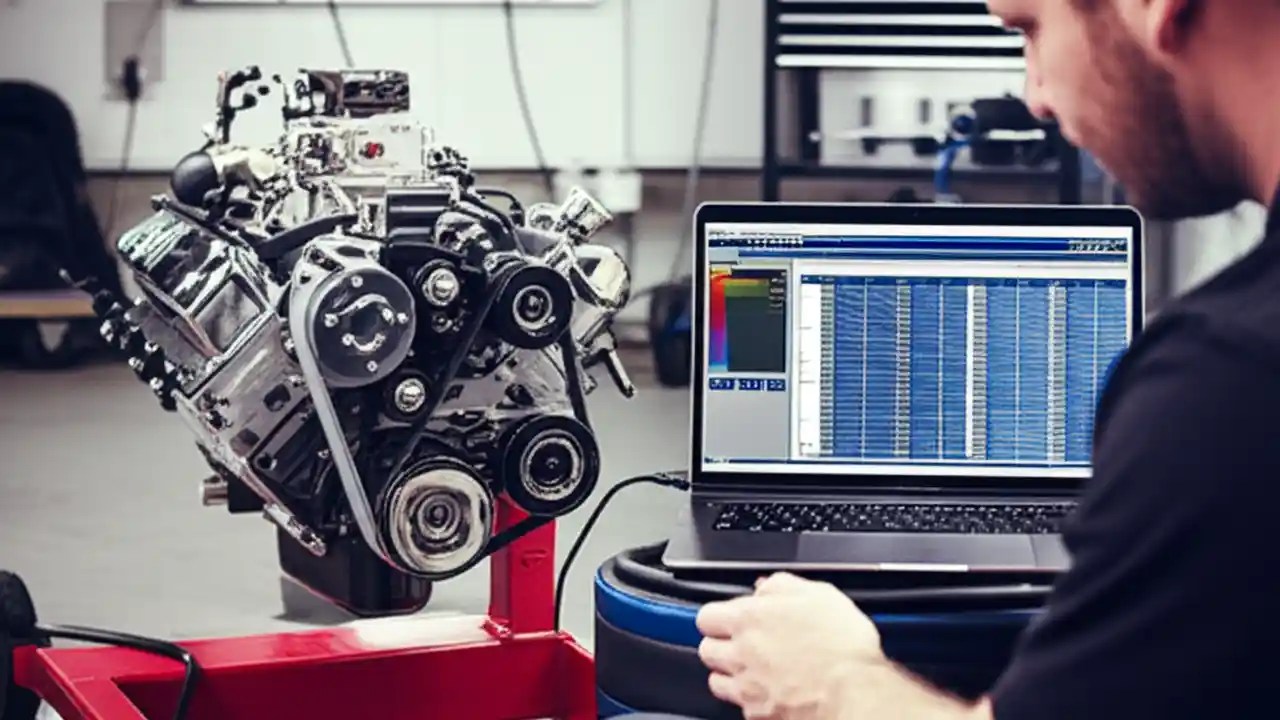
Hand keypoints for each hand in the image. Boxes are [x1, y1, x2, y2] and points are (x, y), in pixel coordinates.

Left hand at [695, 572, 880, 718]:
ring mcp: (747, 687)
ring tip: (752, 670)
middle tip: (742, 644)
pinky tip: (770, 692)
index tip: (731, 619)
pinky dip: (752, 701)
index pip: (707, 615)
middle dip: (720, 645)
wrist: (854, 691)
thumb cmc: (841, 644)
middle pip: (707, 648)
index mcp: (749, 618)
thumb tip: (763, 586)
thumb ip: (782, 585)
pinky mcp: (758, 714)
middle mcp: (741, 653)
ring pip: (716, 680)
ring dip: (729, 674)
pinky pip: (742, 706)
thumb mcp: (818, 594)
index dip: (718, 616)